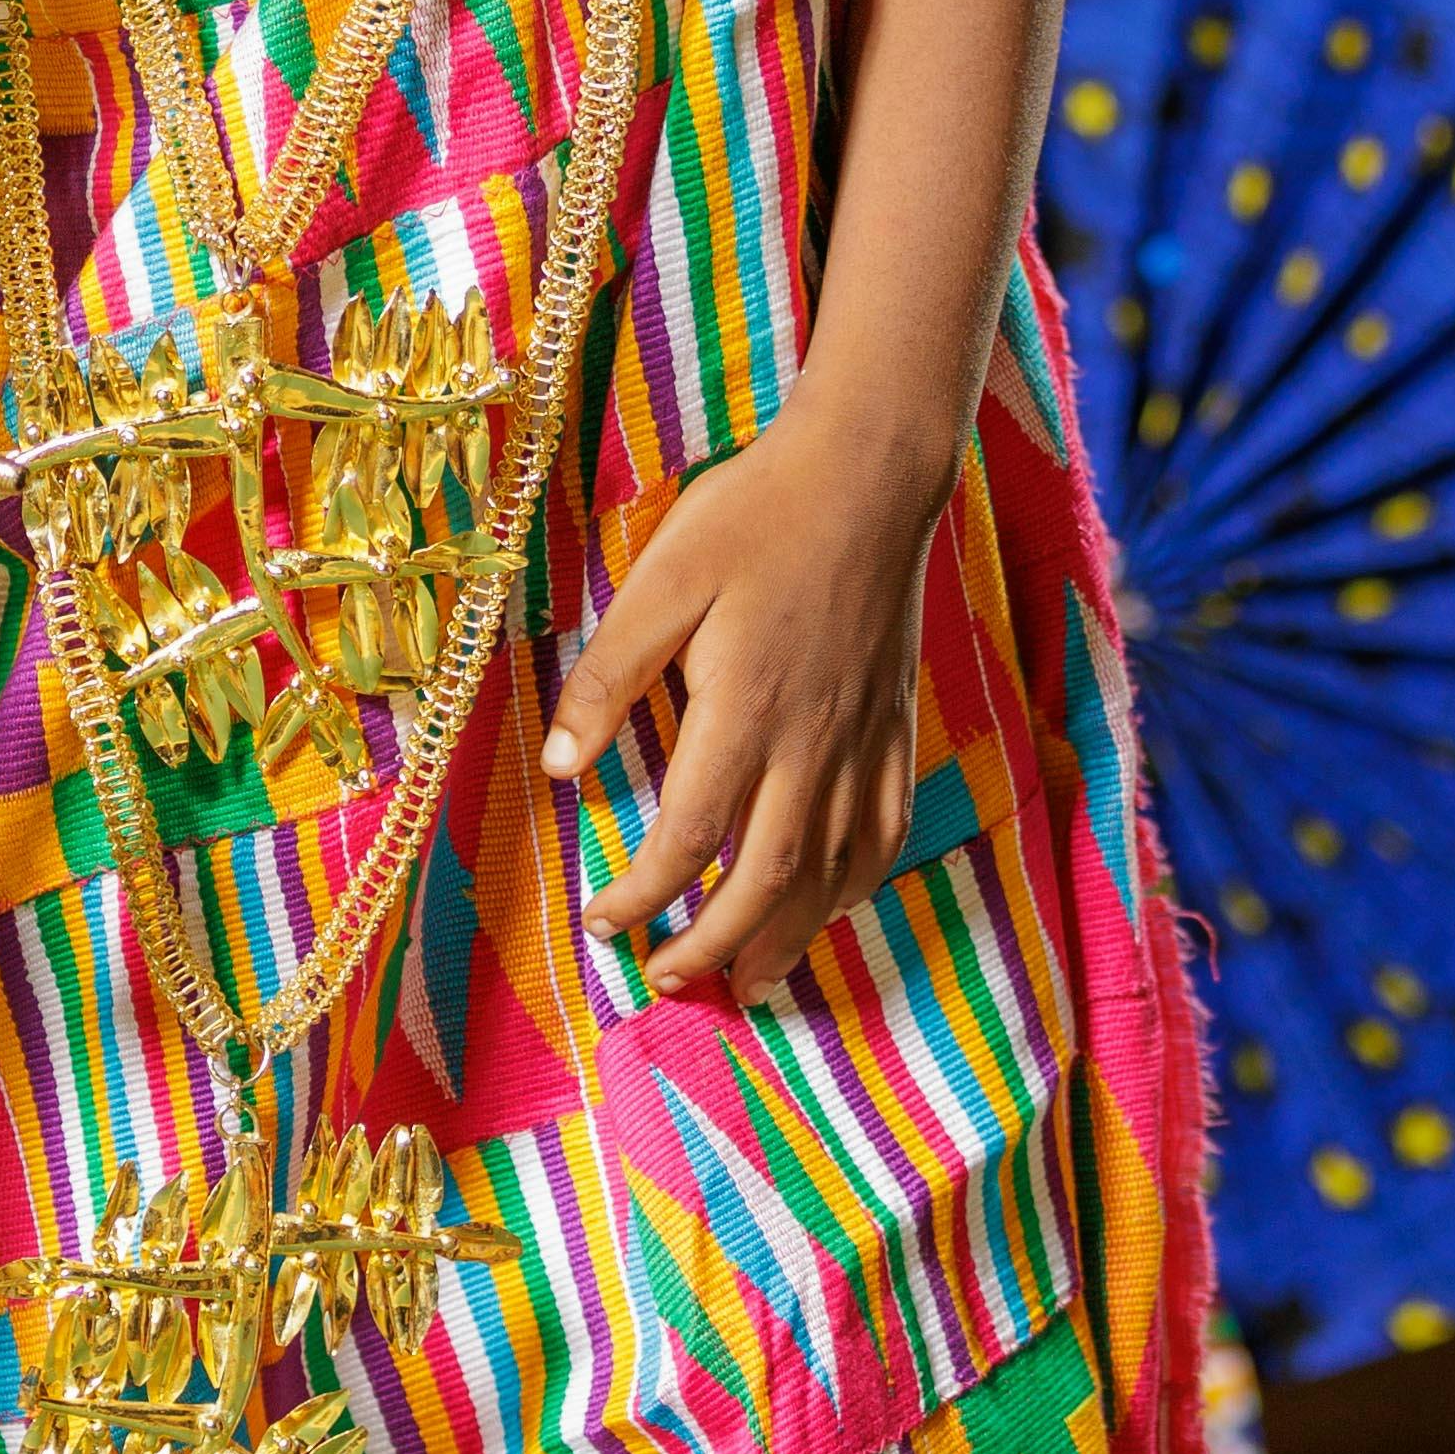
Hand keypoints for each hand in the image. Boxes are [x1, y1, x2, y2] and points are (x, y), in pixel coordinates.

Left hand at [539, 404, 944, 1002]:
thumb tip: (557, 768)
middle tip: (665, 977)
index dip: (644, 895)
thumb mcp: (658, 579)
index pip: (691, 835)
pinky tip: (825, 906)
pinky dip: (854, 886)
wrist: (869, 473)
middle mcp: (813, 740)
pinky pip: (886, 831)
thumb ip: (608, 678)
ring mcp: (865, 738)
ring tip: (746, 980)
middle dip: (713, 944)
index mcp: (745, 707)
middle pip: (769, 878)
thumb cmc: (755, 515)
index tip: (604, 921)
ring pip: (833, 872)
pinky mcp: (897, 726)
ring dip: (788, 938)